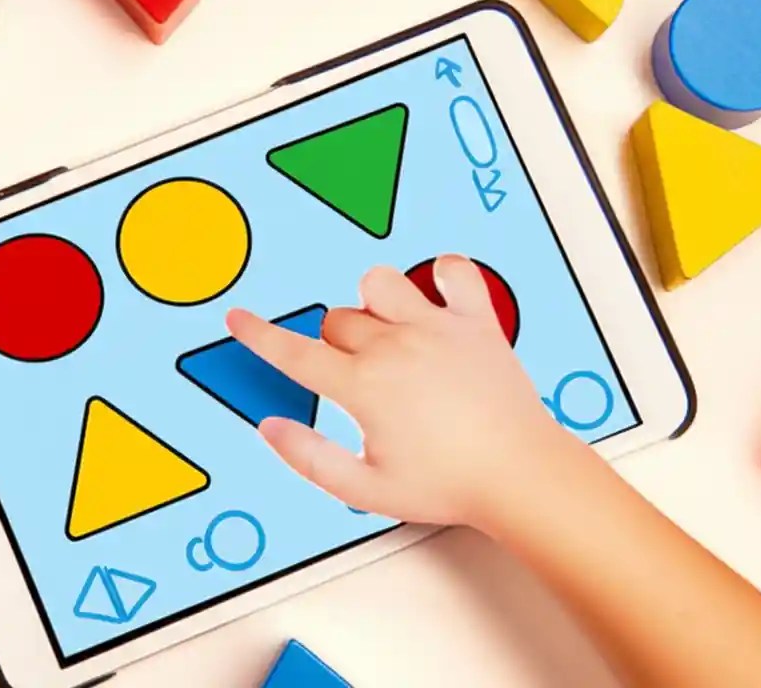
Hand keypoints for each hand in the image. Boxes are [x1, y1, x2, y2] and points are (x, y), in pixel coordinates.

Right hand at [228, 254, 578, 528]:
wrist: (521, 475)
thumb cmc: (449, 484)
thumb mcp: (365, 488)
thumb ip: (309, 457)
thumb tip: (271, 428)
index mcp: (365, 387)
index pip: (295, 353)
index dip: (260, 335)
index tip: (239, 318)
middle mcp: (396, 346)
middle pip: (337, 321)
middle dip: (334, 344)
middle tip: (359, 380)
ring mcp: (437, 328)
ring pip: (379, 285)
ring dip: (373, 303)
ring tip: (389, 334)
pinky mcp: (476, 322)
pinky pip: (454, 272)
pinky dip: (442, 274)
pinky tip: (436, 295)